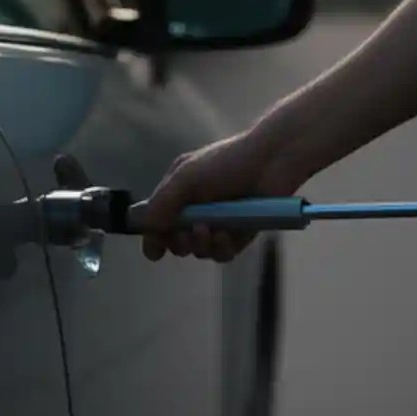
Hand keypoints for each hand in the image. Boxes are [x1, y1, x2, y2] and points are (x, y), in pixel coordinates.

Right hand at [141, 131, 305, 262]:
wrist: (272, 162)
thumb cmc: (227, 163)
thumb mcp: (186, 177)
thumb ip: (162, 202)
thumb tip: (144, 226)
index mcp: (181, 190)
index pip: (159, 220)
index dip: (154, 237)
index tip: (155, 251)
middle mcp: (198, 208)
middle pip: (177, 241)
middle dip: (178, 242)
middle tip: (187, 233)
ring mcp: (219, 222)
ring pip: (199, 250)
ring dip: (200, 245)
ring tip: (208, 230)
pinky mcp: (240, 233)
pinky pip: (223, 253)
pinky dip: (220, 248)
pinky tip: (225, 236)